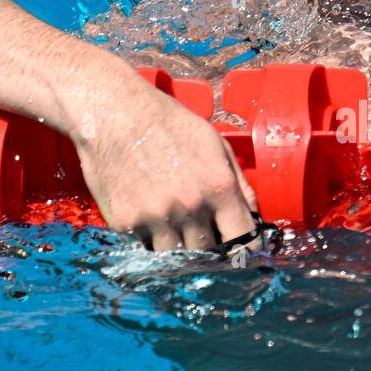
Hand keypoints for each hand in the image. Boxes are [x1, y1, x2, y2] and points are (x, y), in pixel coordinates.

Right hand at [67, 73, 258, 250]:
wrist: (114, 114)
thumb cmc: (169, 124)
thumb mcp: (216, 144)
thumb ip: (239, 184)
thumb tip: (255, 218)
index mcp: (218, 187)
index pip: (243, 240)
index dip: (246, 253)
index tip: (241, 255)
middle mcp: (189, 206)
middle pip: (209, 253)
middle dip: (210, 249)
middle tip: (202, 235)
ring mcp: (155, 218)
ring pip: (177, 257)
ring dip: (179, 247)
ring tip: (174, 226)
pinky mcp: (125, 223)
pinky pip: (145, 248)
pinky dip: (150, 241)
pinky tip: (149, 219)